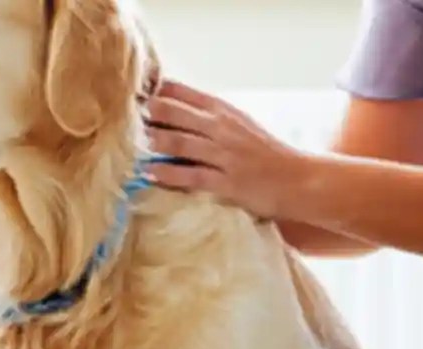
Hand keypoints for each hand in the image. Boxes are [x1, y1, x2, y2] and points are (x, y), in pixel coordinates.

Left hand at [144, 80, 307, 218]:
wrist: (298, 179)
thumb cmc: (265, 153)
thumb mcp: (239, 125)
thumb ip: (209, 118)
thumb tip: (171, 113)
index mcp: (223, 111)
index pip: (183, 93)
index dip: (156, 92)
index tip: (134, 95)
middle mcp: (222, 128)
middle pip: (176, 114)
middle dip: (148, 115)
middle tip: (124, 119)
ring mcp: (224, 154)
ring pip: (179, 143)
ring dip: (153, 143)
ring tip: (131, 144)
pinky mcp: (226, 181)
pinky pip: (191, 175)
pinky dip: (168, 175)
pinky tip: (150, 174)